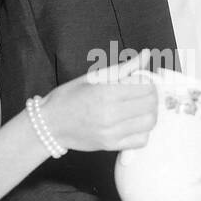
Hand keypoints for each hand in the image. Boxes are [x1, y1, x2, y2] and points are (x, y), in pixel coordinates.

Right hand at [39, 55, 157, 152]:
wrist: (50, 125)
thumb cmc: (69, 98)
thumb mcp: (93, 77)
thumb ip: (123, 68)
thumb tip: (146, 55)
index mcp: (105, 93)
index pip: (146, 87)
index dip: (148, 82)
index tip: (140, 81)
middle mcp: (110, 114)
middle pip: (151, 105)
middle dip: (151, 96)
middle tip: (141, 93)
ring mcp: (111, 133)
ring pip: (149, 123)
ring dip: (149, 113)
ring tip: (137, 108)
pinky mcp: (111, 146)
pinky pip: (141, 140)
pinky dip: (142, 131)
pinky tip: (132, 123)